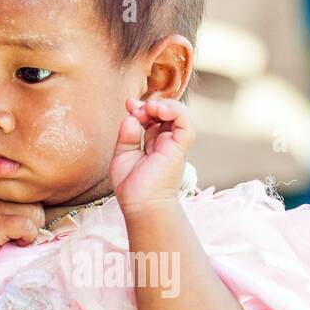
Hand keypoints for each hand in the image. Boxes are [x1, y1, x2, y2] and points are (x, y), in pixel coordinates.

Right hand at [0, 192, 45, 276]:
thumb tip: (19, 222)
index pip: (21, 195)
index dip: (26, 212)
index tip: (20, 227)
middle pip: (33, 202)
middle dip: (33, 220)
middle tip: (21, 236)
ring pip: (36, 212)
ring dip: (32, 229)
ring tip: (17, 241)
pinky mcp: (0, 223)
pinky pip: (28, 225)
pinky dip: (28, 237)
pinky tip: (17, 244)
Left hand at [111, 97, 194, 217]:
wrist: (140, 205)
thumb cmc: (132, 186)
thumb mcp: (123, 154)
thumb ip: (127, 134)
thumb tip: (131, 116)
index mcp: (153, 143)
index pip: (154, 117)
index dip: (142, 106)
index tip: (129, 105)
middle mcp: (166, 142)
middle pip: (166, 113)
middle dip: (151, 105)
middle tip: (136, 109)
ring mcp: (174, 145)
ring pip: (180, 114)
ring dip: (165, 105)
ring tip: (150, 109)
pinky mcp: (179, 148)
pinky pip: (186, 124)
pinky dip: (176, 111)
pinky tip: (160, 111)